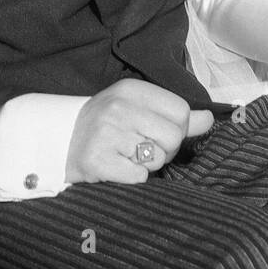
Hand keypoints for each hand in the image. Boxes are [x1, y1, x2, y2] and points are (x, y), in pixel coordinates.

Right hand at [65, 78, 214, 183]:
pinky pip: (138, 177)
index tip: (157, 132)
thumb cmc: (106, 127)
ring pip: (157, 159)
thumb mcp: (138, 110)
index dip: (177, 128)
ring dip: (146, 165)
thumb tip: (209, 119)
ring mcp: (106, 133)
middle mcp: (118, 107)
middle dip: (163, 150)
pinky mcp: (96, 159)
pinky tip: (115, 167)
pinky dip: (131, 178)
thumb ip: (175, 115)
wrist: (58, 142)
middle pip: (173, 137)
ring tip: (125, 156)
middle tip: (139, 148)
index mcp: (131, 89)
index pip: (181, 111)